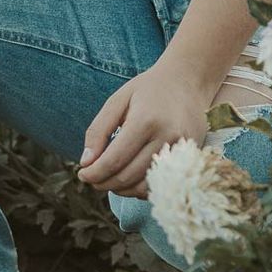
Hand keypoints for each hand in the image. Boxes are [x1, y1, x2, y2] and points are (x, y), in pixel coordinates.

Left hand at [76, 61, 212, 198]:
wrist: (187, 81)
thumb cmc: (148, 89)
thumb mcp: (117, 101)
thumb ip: (98, 130)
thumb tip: (86, 162)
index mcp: (145, 121)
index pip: (115, 160)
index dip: (94, 173)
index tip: (82, 175)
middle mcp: (166, 138)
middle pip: (128, 176)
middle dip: (104, 183)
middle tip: (92, 179)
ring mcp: (181, 151)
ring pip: (144, 187)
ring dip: (121, 190)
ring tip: (108, 179)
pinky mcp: (190, 159)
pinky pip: (160, 185)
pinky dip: (140, 188)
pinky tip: (129, 177)